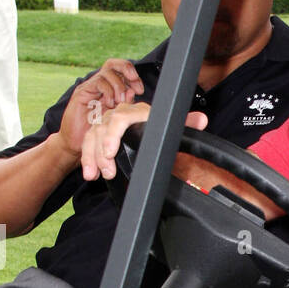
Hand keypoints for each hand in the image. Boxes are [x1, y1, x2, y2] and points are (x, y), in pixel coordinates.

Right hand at [57, 60, 145, 162]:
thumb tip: (134, 91)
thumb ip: (125, 104)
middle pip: (114, 64)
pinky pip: (98, 82)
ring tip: (120, 100)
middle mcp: (100, 86)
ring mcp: (91, 87)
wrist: (76, 143)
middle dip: (128, 70)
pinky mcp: (82, 92)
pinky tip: (110, 103)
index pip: (122, 72)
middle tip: (136, 85)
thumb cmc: (96, 133)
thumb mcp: (115, 118)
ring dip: (119, 85)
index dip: (133, 76)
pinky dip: (108, 91)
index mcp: (110, 90)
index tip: (140, 90)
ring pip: (108, 71)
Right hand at [79, 101, 207, 181]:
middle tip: (108, 172)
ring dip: (92, 156)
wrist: (152, 141)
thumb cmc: (162, 134)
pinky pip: (88, 142)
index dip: (113, 134)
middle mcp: (121, 113)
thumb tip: (201, 119)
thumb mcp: (173, 131)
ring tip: (95, 175)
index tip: (110, 152)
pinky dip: (87, 158)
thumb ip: (186, 125)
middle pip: (103, 127)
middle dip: (101, 152)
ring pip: (93, 135)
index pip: (121, 118)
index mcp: (139, 112)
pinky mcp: (99, 133)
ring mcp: (108, 122)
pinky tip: (89, 173)